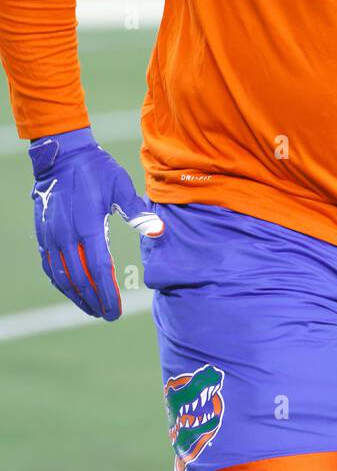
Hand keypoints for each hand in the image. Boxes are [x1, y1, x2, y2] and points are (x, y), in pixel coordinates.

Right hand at [28, 125, 164, 319]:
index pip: (98, 270)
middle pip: (79, 279)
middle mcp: (65, 236)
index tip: (115, 311)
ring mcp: (51, 236)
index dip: (106, 293)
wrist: (62, 155)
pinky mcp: (43, 233)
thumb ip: (137, 212)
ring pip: (61, 276)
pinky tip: (70, 289)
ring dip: (76, 295)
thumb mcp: (120, 187)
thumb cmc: (96, 170)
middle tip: (107, 316)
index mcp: (87, 227)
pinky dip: (60, 281)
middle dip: (93, 300)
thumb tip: (160, 231)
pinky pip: (49, 265)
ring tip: (90, 308)